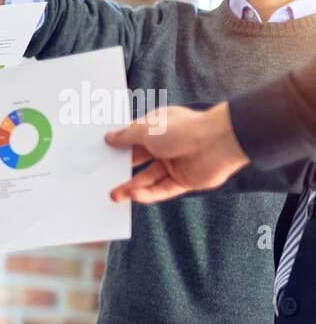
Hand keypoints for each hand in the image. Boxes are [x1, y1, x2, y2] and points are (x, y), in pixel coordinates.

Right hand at [105, 102, 249, 204]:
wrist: (219, 142)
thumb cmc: (184, 129)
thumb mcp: (146, 130)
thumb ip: (125, 137)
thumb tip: (109, 138)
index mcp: (158, 128)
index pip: (134, 138)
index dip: (118, 147)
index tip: (102, 155)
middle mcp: (167, 145)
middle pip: (139, 160)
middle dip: (122, 170)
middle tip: (104, 179)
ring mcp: (176, 163)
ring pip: (149, 178)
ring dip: (132, 186)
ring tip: (114, 195)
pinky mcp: (185, 180)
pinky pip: (163, 189)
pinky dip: (149, 194)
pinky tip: (135, 196)